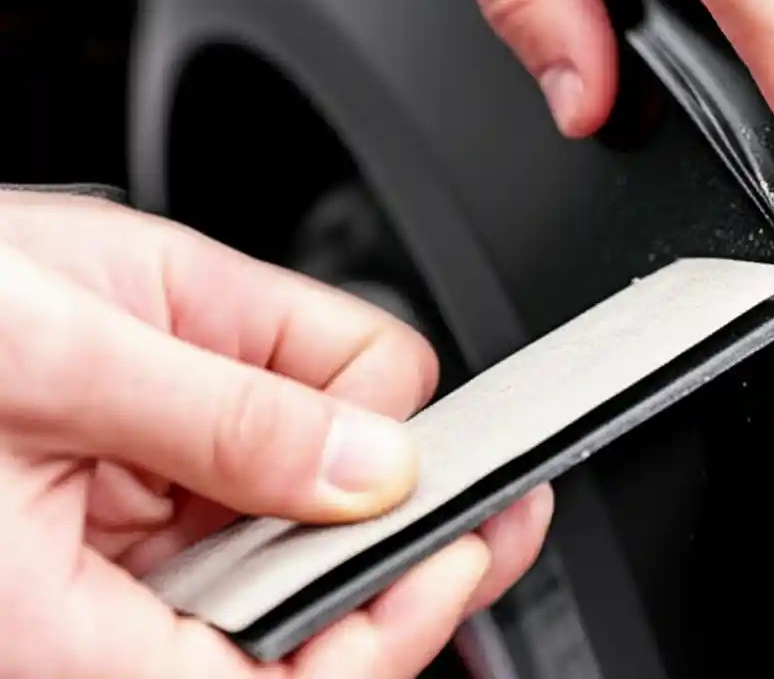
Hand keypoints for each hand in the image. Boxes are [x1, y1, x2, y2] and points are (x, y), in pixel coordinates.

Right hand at [0, 191, 551, 677]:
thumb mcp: (51, 357)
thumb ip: (221, 418)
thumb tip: (370, 464)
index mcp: (60, 624)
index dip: (385, 634)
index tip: (465, 556)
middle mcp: (116, 584)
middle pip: (306, 606)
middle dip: (408, 548)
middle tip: (504, 497)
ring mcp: (151, 507)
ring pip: (308, 513)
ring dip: (371, 462)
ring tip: (407, 414)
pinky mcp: (171, 431)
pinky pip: (282, 418)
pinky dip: (326, 379)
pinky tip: (319, 359)